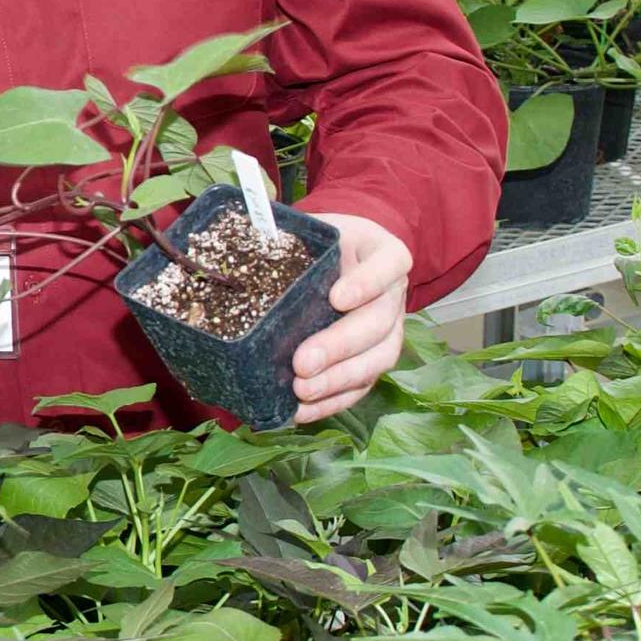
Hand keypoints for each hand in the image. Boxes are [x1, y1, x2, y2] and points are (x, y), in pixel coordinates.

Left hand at [289, 212, 410, 422]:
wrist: (345, 255)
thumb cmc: (324, 243)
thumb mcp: (315, 230)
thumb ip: (290, 236)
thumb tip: (244, 244)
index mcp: (385, 254)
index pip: (388, 264)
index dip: (367, 283)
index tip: (337, 297)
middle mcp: (395, 293)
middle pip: (379, 322)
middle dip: (340, 346)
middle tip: (302, 363)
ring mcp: (391, 328)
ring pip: (378, 358)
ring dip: (338, 379)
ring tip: (302, 391)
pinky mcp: (376, 357)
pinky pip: (363, 384)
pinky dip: (334, 400)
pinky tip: (304, 410)